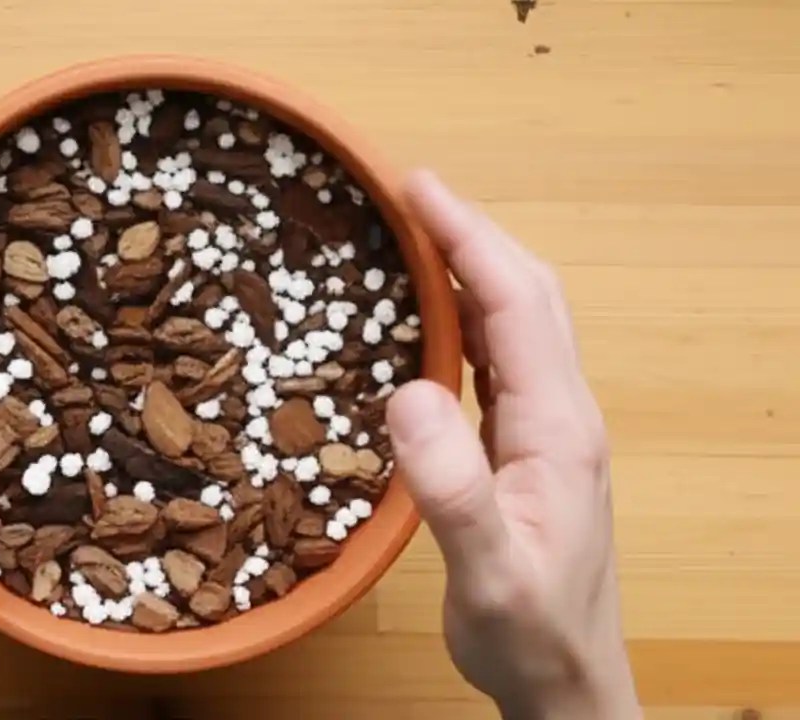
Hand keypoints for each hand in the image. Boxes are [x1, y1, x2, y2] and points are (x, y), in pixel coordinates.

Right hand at [388, 173, 639, 718]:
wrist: (564, 678)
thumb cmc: (528, 630)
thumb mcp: (488, 569)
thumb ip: (453, 485)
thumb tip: (408, 391)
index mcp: (557, 428)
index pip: (515, 306)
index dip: (469, 239)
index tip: (418, 188)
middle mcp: (563, 415)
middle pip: (527, 295)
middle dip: (472, 233)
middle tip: (408, 192)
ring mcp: (551, 428)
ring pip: (517, 320)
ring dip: (472, 267)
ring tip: (415, 234)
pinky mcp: (530, 446)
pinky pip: (500, 357)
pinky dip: (466, 316)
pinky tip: (432, 317)